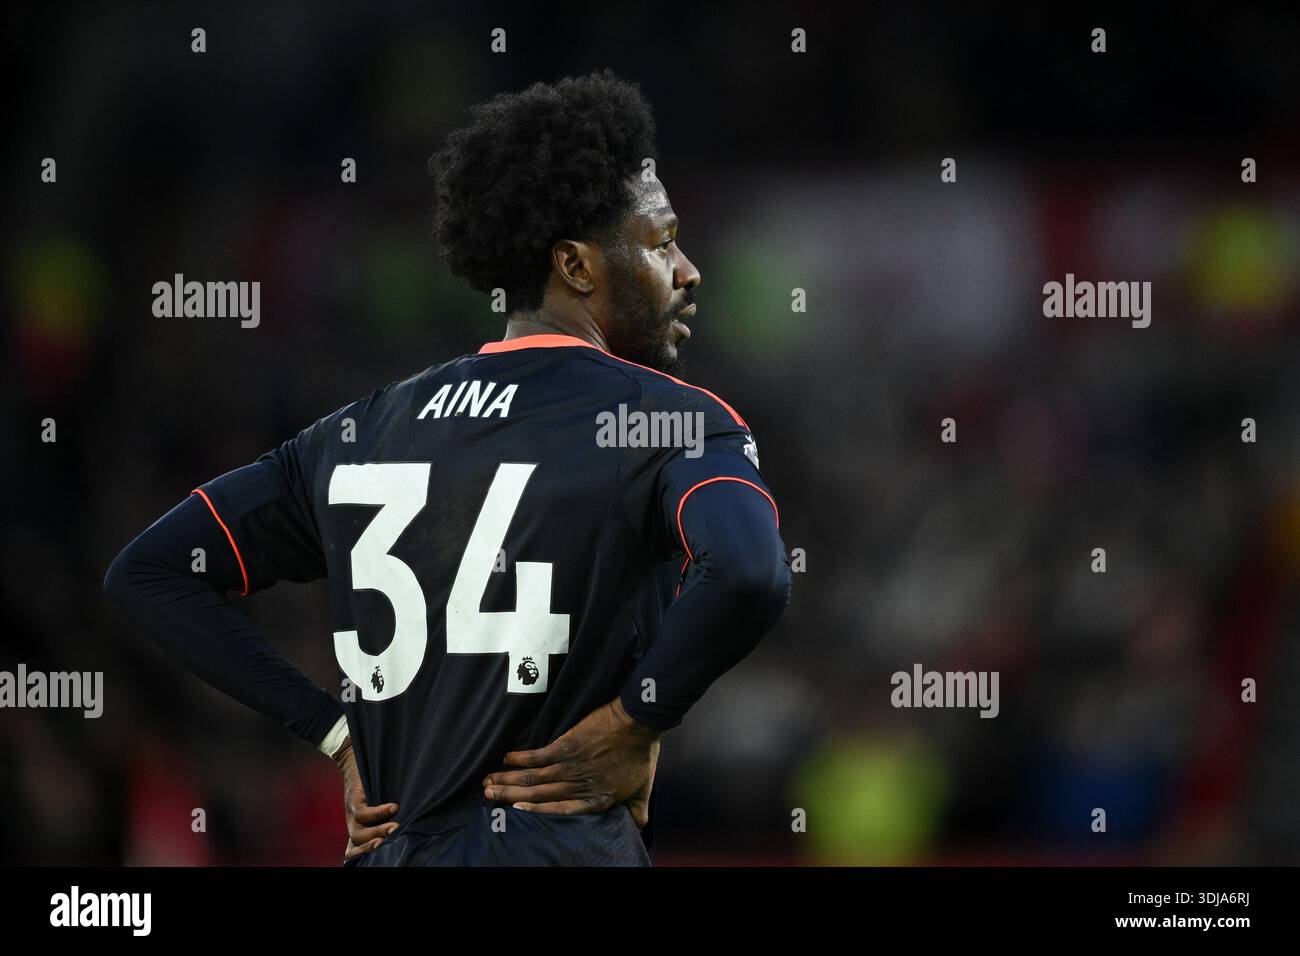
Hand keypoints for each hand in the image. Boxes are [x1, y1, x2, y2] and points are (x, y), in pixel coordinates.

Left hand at [333, 737, 399, 859]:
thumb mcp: (376, 800)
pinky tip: (393, 808)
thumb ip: (384, 815)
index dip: (362, 853)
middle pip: (357, 842)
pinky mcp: (352, 799)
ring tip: (395, 827)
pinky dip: (378, 813)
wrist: (354, 759)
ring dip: (377, 832)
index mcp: (359, 826)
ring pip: (358, 832)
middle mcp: (353, 822)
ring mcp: (351, 812)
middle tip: (389, 843)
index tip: (381, 852)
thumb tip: (407, 822)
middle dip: (372, 846)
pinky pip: (362, 812)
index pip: (355, 847)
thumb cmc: (372, 782)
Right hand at [482, 697, 661, 824]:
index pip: (559, 811)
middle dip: (510, 796)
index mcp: (595, 800)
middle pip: (537, 796)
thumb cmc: (641, 754)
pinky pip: (537, 756)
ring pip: (532, 778)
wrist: (637, 723)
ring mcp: (569, 766)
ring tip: (489, 781)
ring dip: (508, 780)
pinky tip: (506, 759)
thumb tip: (639, 825)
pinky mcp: (565, 746)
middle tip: (488, 795)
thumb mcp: (643, 788)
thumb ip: (637, 810)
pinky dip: (519, 759)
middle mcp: (577, 786)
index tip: (516, 811)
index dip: (535, 812)